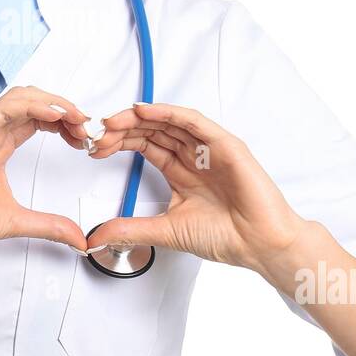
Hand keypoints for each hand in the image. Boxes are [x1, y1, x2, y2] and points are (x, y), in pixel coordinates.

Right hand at [0, 85, 94, 258]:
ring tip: (76, 118)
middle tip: (87, 127)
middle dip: (65, 109)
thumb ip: (49, 225)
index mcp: (1, 147)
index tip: (86, 138)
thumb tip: (79, 239)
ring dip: (53, 103)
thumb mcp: (17, 222)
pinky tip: (55, 116)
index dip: (66, 122)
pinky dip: (33, 106)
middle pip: (35, 103)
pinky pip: (4, 108)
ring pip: (22, 97)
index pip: (40, 120)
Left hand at [84, 101, 309, 276]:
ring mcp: (210, 148)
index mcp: (182, 171)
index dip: (119, 143)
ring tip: (114, 120)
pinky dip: (169, 113)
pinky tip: (146, 111)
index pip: (145, 146)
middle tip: (97, 132)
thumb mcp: (166, 231)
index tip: (95, 147)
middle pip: (153, 130)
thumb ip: (131, 229)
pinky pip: (194, 122)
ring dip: (139, 118)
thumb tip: (97, 236)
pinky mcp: (225, 145)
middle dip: (123, 129)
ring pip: (169, 122)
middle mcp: (194, 156)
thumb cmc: (227, 236)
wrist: (260, 245)